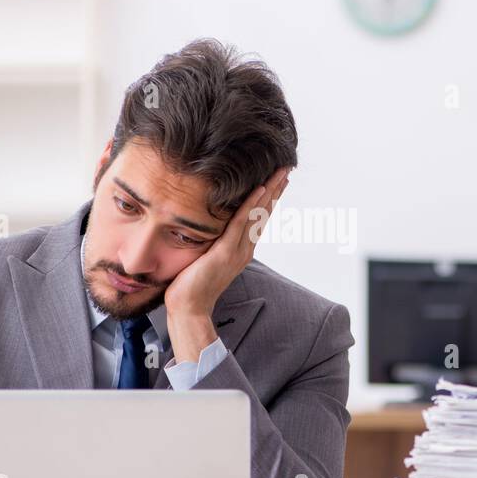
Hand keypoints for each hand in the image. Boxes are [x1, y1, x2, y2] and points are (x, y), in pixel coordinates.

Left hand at [164, 167, 289, 360]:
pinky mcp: (226, 251)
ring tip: (280, 174)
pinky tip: (260, 189)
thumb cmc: (192, 285)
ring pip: (258, 215)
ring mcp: (238, 250)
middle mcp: (245, 248)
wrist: (189, 308)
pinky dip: (252, 205)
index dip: (269, 198)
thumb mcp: (207, 257)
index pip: (259, 219)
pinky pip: (241, 223)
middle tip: (286, 169)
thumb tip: (210, 226)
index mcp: (242, 249)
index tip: (277, 180)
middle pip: (265, 213)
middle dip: (276, 190)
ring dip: (270, 192)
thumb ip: (214, 242)